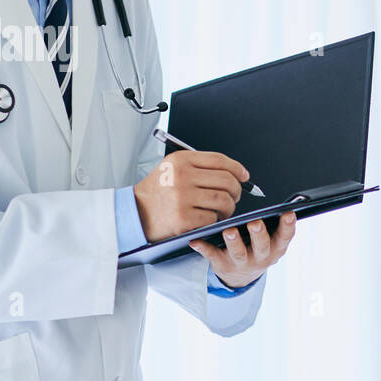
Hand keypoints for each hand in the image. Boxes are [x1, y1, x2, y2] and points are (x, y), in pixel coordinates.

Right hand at [133, 149, 248, 242]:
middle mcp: (182, 176)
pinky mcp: (183, 217)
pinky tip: (207, 219)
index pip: (219, 160)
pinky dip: (214, 220)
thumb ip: (200, 167)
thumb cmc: (158, 192)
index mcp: (181, 160)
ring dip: (228, 208)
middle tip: (234, 197)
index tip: (244, 176)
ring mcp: (182, 197)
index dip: (237, 168)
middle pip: (226, 180)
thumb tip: (236, 173)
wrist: (136, 212)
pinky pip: (212, 218)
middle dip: (236, 191)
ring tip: (223, 210)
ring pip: (223, 200)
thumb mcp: (173, 169)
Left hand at [189, 212, 294, 288]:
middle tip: (255, 223)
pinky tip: (196, 240)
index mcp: (275, 248)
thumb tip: (280, 207)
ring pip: (238, 253)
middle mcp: (260, 257)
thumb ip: (276, 227)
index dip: (288, 226)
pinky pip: (213, 256)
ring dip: (234, 241)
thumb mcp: (272, 241)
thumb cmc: (257, 247)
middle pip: (261, 246)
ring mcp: (241, 263)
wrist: (241, 275)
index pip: (285, 237)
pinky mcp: (223, 265)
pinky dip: (204, 248)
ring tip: (229, 230)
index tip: (288, 213)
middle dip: (259, 234)